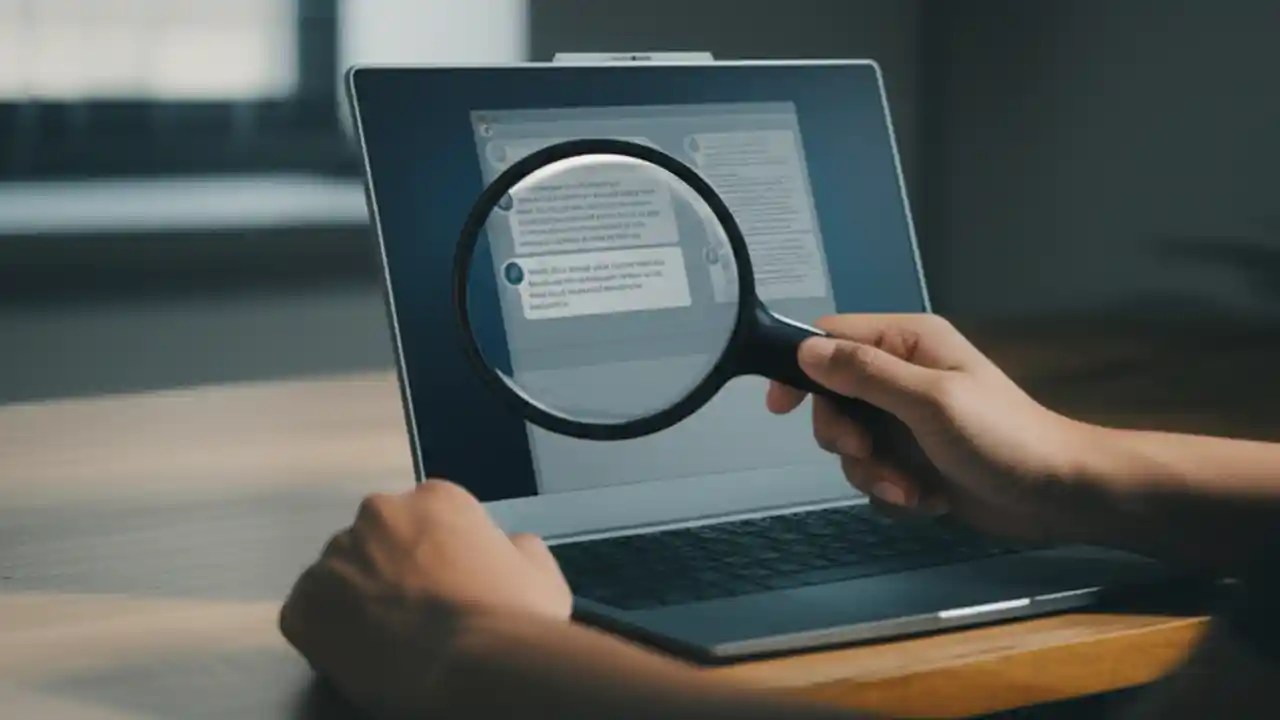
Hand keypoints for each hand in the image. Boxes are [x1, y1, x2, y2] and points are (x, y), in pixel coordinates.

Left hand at [279, 480, 570, 715]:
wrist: (472, 668)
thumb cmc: (511, 621)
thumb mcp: (540, 571)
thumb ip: (516, 547)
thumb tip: (509, 546)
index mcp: (434, 498)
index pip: (426, 517)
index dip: (438, 554)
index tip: (447, 582)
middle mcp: (378, 514)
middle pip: (378, 539)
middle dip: (391, 570)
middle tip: (417, 612)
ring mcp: (335, 558)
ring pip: (340, 575)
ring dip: (358, 599)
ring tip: (388, 640)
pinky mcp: (304, 606)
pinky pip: (307, 615)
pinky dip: (326, 634)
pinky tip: (360, 654)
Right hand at [767, 314, 1091, 540]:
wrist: (1056, 495)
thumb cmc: (1001, 437)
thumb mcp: (930, 400)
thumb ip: (866, 374)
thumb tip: (804, 351)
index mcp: (908, 343)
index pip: (831, 339)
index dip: (800, 368)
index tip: (782, 406)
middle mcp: (901, 376)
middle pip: (831, 397)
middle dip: (844, 435)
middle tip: (866, 453)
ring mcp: (905, 420)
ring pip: (849, 443)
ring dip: (872, 472)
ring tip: (910, 489)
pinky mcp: (912, 460)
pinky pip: (872, 472)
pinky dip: (892, 490)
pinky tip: (926, 499)